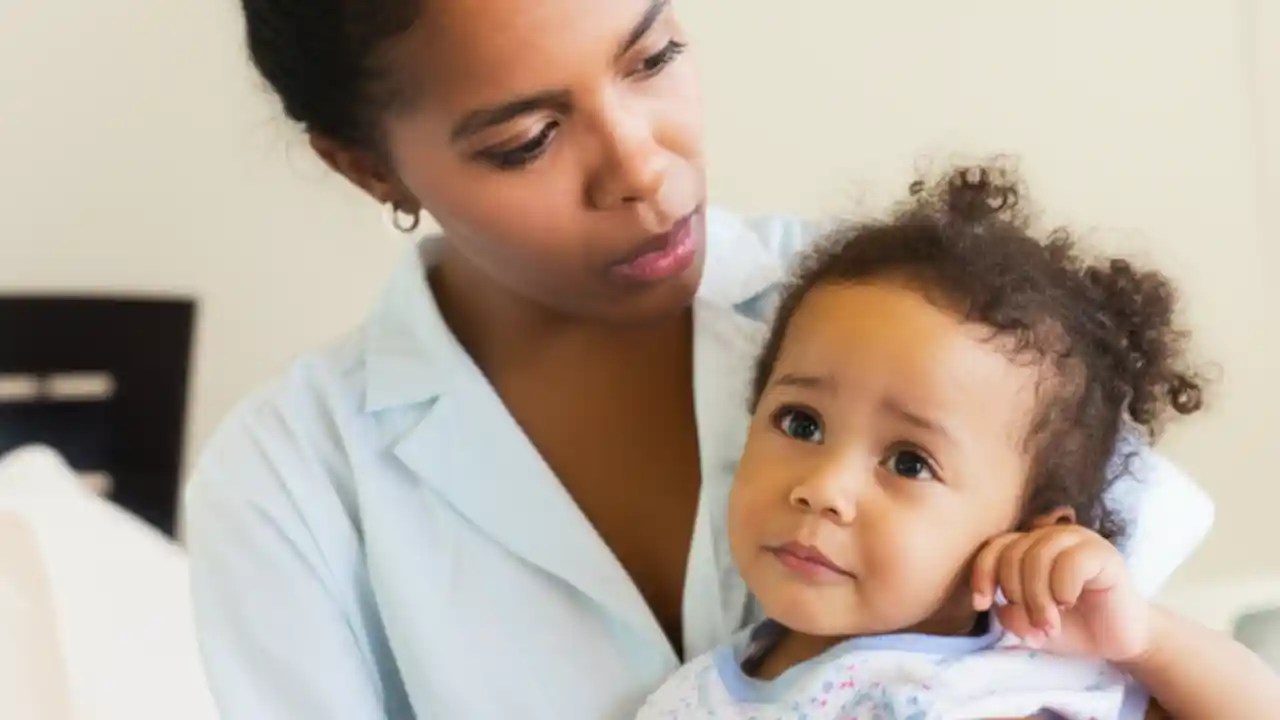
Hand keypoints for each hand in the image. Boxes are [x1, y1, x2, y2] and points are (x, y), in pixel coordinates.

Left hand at [970, 525, 1151, 662]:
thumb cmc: (1073, 626)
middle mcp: (1051, 537)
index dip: (983, 574)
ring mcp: (1077, 540)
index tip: (982, 605)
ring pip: (1038, 557)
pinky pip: (1070, 561)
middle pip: (1013, 555)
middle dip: (1017, 596)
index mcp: (1029, 547)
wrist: (1118, 641)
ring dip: (1038, 598)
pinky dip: (1062, 588)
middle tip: (1034, 625)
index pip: (994, 547)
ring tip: (1050, 624)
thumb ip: (1010, 614)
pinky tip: (1069, 603)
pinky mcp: (1103, 552)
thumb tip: (999, 606)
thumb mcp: (1030, 624)